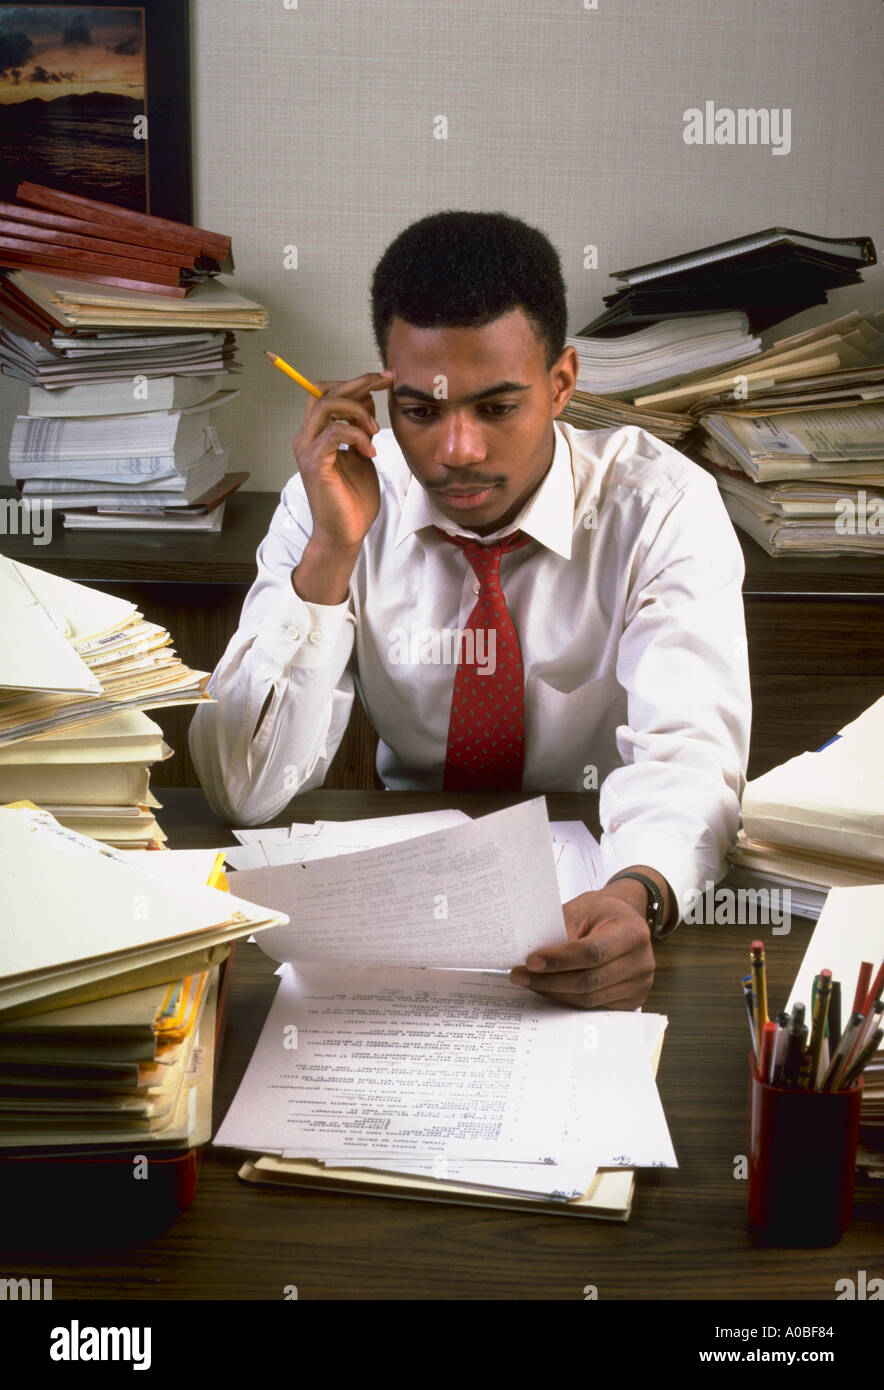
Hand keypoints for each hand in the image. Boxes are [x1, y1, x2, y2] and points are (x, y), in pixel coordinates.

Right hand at [292, 370, 392, 551]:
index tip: (385, 379)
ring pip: (327, 405)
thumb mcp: (362, 454)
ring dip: (358, 410)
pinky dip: (357, 435)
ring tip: (376, 430)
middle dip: (358, 382)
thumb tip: (368, 401)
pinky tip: (371, 450)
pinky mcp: (314, 463)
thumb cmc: (353, 499)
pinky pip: (335, 433)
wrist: (345, 532)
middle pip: (325, 391)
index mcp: (317, 433)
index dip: (356, 382)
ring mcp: (307, 449)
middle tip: (385, 381)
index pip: (329, 393)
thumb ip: (361, 429)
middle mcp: (307, 436)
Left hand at [509, 888, 655, 1009]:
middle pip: (589, 981)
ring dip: (555, 993)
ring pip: (589, 999)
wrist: (625, 920)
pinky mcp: (632, 1000)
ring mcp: (640, 984)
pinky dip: (568, 1000)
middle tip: (520, 976)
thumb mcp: (581, 909)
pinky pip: (594, 1007)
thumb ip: (561, 931)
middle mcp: (641, 961)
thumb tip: (532, 958)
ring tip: (530, 982)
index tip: (531, 962)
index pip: (592, 952)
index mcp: (631, 932)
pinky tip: (550, 989)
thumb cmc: (602, 912)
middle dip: (549, 981)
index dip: (559, 960)